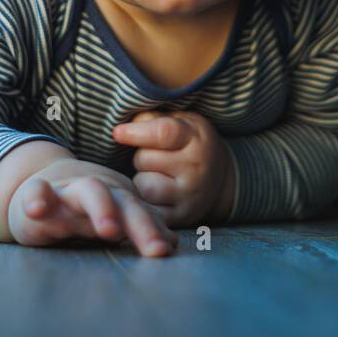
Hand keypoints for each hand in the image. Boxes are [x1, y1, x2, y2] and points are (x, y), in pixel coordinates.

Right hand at [8, 156, 178, 256]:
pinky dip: (36, 198)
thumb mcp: (111, 215)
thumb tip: (173, 243)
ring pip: (88, 192)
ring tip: (110, 230)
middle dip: (139, 224)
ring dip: (101, 207)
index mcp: (117, 197)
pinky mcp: (34, 195)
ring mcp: (66, 192)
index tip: (165, 251)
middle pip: (122, 201)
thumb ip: (139, 226)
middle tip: (154, 248)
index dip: (153, 230)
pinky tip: (36, 208)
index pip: (140, 212)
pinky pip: (35, 192)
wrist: (38, 182)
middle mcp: (97, 191)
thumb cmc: (83, 207)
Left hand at [112, 111, 236, 226]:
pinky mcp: (181, 218)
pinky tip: (148, 194)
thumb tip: (123, 131)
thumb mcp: (182, 121)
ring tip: (152, 174)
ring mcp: (189, 196)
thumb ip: (154, 119)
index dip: (136, 132)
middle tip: (152, 155)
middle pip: (146, 159)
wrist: (220, 179)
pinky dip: (143, 202)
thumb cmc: (191, 142)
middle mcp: (196, 168)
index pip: (163, 133)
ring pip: (145, 187)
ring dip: (140, 180)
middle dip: (140, 156)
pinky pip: (149, 212)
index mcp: (196, 138)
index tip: (117, 132)